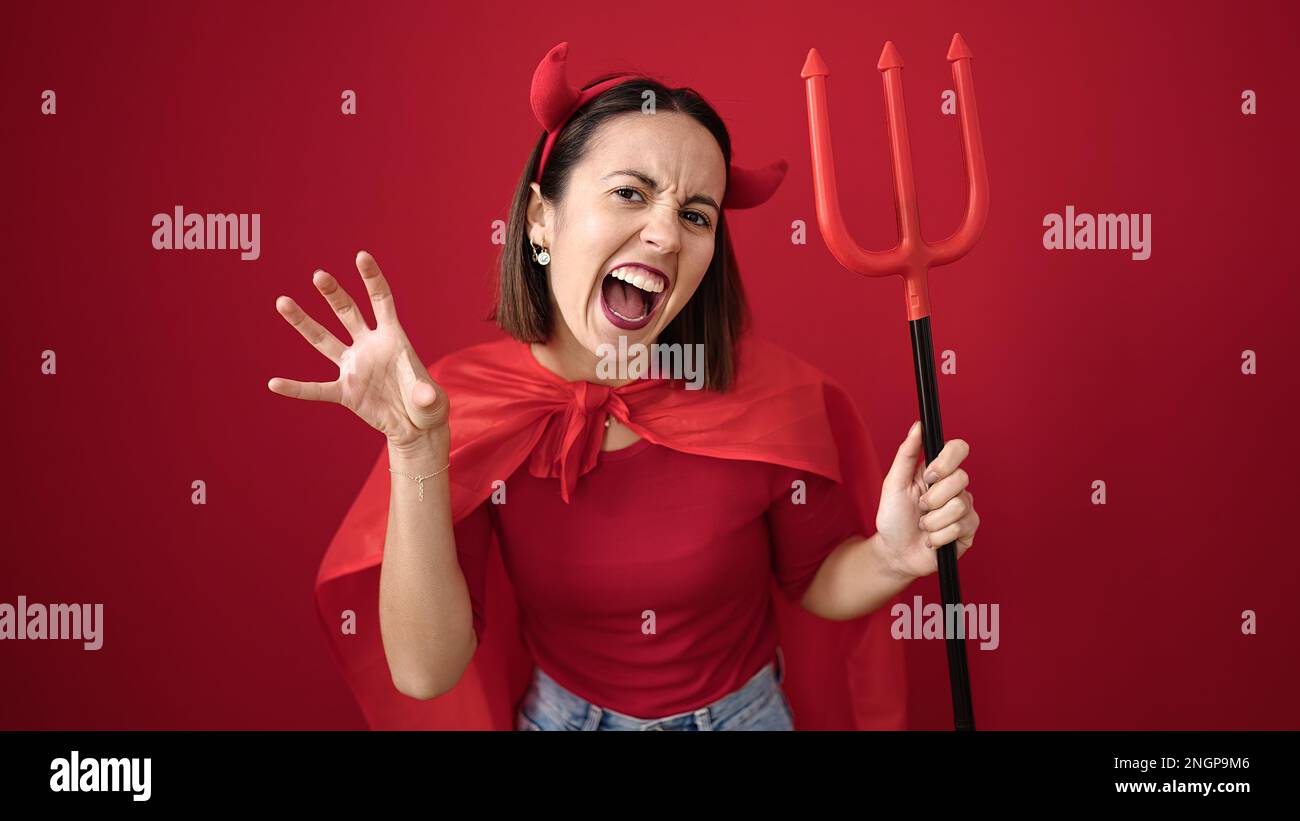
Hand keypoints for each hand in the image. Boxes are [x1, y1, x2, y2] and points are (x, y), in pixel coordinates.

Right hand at [267, 251, 447, 448]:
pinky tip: (275, 383)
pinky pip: (317, 389)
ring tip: (283, 302)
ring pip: (323, 340)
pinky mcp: (346, 392)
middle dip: (334, 294)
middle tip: (319, 275)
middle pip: (347, 313)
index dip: (372, 279)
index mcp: (393, 338)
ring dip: (303, 323)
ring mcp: (354, 368)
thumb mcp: (431, 400)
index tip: (361, 256)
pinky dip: (296, 388)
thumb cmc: (427, 406)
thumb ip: (426, 395)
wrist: (415, 426)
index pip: (381, 300)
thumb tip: (423, 397)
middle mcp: (369, 346)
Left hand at [873, 421, 979, 579]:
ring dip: (932, 521)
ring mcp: (965, 509)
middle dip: (932, 498)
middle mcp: (955, 488)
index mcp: (938, 472)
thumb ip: (907, 454)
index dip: (947, 460)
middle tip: (920, 507)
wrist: (894, 553)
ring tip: (923, 526)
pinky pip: (960, 527)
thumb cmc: (893, 517)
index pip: (958, 449)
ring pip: (958, 506)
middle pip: (961, 478)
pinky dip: (937, 536)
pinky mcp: (968, 531)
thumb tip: (918, 426)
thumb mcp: (894, 483)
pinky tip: (931, 539)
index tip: (929, 475)